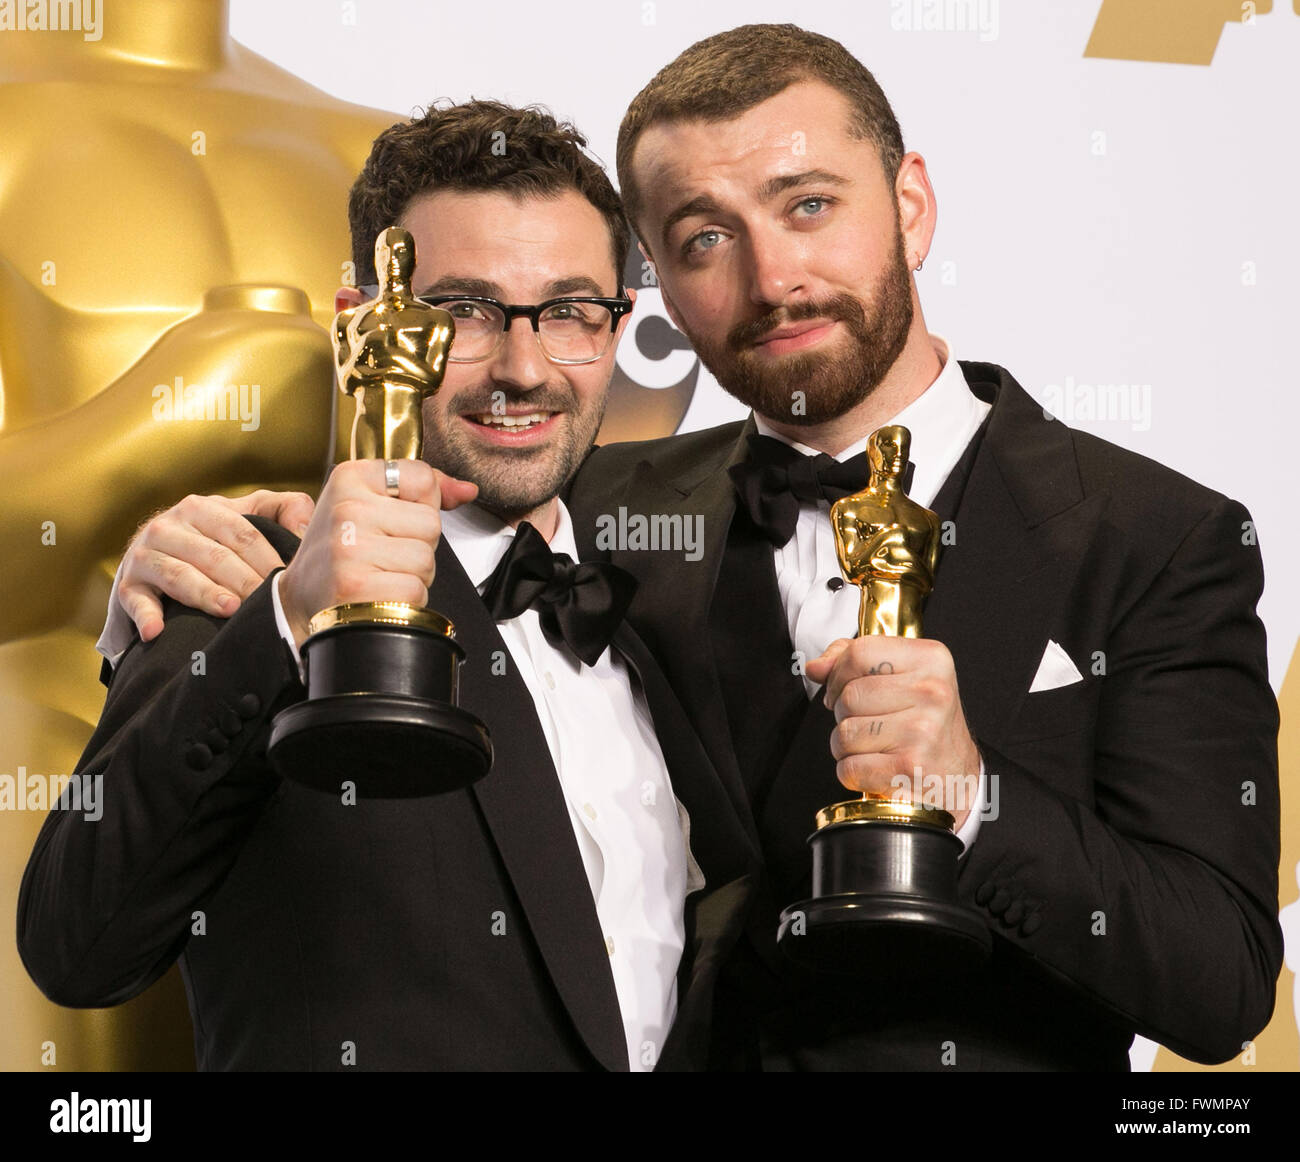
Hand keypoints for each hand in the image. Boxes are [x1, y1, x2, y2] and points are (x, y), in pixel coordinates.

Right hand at [120, 490, 317, 641]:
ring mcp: (145, 555)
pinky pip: (137, 600)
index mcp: (202, 508)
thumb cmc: (213, 539)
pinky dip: (145, 615)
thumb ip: (283, 509)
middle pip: (214, 556)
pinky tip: (157, 631)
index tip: (288, 584)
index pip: (242, 534)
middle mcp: (168, 526)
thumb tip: (307, 529)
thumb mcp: (247, 515)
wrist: (154, 561)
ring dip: (204, 593)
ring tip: (229, 610)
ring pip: (180, 575)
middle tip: (268, 605)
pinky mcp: (128, 585)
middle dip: (243, 581)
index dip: (267, 559)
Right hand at [279, 460, 476, 648]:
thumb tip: (468, 490)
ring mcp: (350, 546)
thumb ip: (422, 490)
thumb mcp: (371, 504)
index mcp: (351, 477)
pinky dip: (403, 602)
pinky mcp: (356, 584)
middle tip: (382, 555)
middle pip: (431, 524)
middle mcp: (348, 508)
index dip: (419, 507)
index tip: (391, 520)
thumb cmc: (342, 551)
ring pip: (426, 560)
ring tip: (379, 576)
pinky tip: (376, 595)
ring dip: (412, 577)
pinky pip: (414, 591)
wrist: (302, 598)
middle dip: (417, 546)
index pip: (424, 479)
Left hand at [805, 636, 981, 828]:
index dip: (838, 673)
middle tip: (866, 723)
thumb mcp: (903, 676)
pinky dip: (853, 773)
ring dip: (846, 746)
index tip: (843, 689)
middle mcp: (932, 692)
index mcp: (931, 659)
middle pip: (848, 696)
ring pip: (845, 733)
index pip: (858, 652)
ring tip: (873, 746)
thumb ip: (854, 661)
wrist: (958, 774)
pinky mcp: (910, 768)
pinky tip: (876, 768)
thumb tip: (815, 667)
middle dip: (843, 714)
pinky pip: (850, 767)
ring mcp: (922, 731)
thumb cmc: (924, 722)